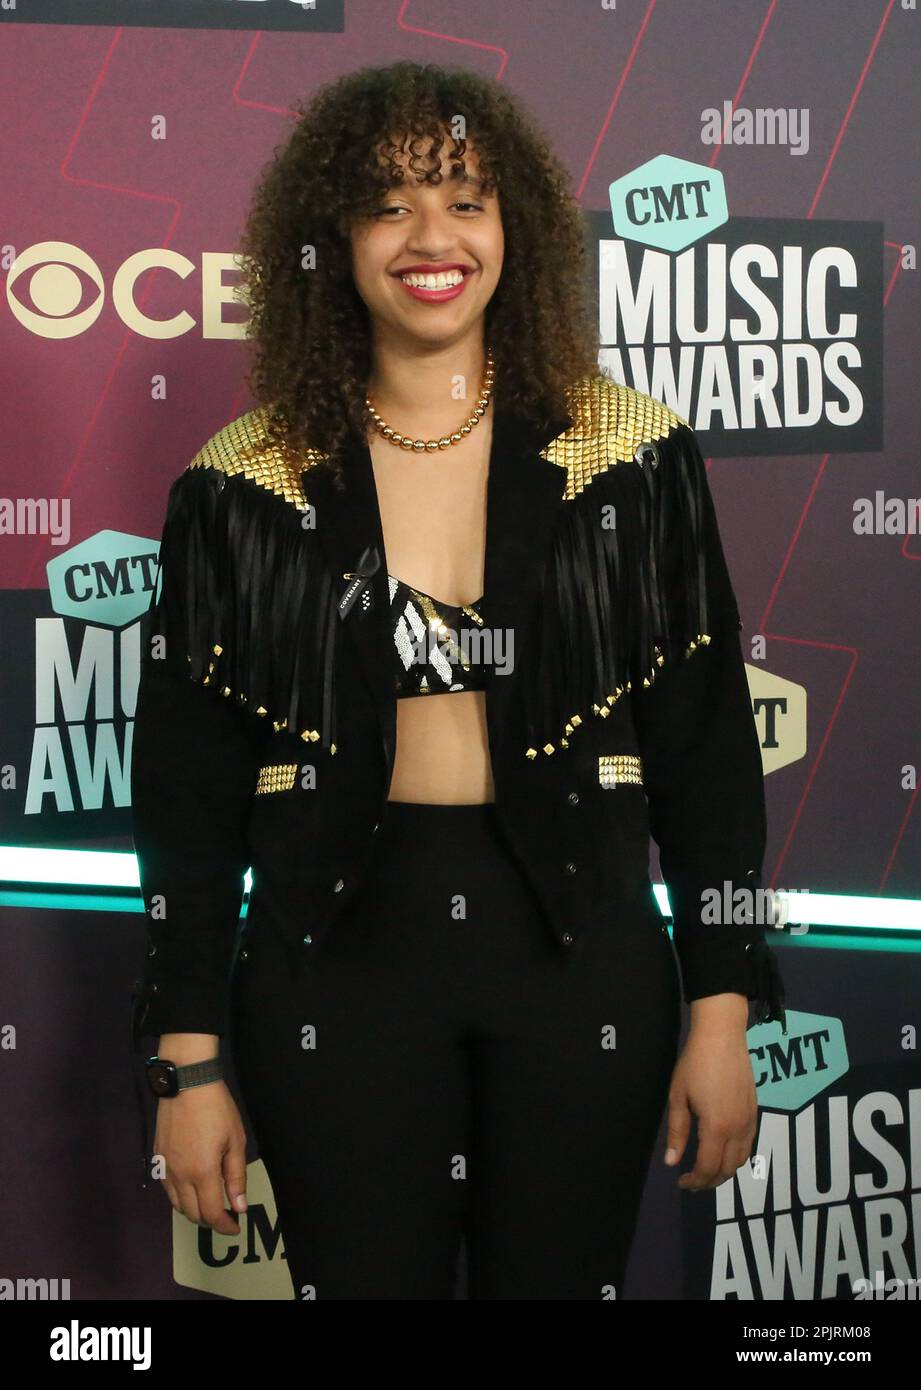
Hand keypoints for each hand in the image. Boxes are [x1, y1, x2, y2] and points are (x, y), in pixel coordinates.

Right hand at [153, 1081, 247, 1234]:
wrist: (187, 1083)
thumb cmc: (217, 1109)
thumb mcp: (235, 1141)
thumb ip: (236, 1177)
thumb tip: (239, 1206)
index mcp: (202, 1173)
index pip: (211, 1213)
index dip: (224, 1226)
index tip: (235, 1226)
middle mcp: (180, 1176)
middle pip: (192, 1214)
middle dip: (210, 1221)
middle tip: (225, 1214)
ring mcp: (166, 1168)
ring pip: (177, 1205)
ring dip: (194, 1210)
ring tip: (209, 1202)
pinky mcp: (158, 1158)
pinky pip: (167, 1189)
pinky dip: (180, 1197)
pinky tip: (192, 1186)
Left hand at [664, 1004, 757, 1190]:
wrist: (723, 1036)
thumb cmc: (695, 1064)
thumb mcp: (678, 1097)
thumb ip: (677, 1132)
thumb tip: (672, 1162)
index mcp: (717, 1127)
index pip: (708, 1167)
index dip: (694, 1181)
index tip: (680, 1182)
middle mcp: (738, 1129)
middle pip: (727, 1169)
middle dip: (709, 1181)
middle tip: (691, 1181)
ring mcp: (750, 1120)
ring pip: (741, 1160)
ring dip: (724, 1171)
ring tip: (705, 1170)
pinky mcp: (755, 1111)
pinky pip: (748, 1145)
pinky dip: (736, 1157)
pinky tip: (722, 1152)